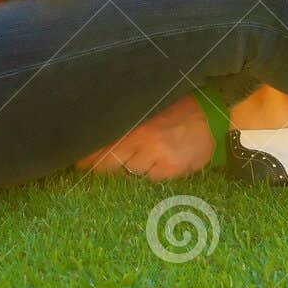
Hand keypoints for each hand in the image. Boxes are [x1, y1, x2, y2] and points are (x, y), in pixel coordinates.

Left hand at [74, 94, 213, 180]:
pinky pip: (149, 179)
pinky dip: (151, 173)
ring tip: (146, 154)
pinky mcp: (169, 169)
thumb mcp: (146, 110)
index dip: (86, 156)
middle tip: (98, 166)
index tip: (76, 162)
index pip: (100, 144)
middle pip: (108, 163)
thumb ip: (124, 125)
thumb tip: (96, 144)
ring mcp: (155, 155)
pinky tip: (161, 160)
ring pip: (129, 172)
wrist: (211, 114)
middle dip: (102, 166)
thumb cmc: (175, 109)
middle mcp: (140, 138)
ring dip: (131, 168)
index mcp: (131, 121)